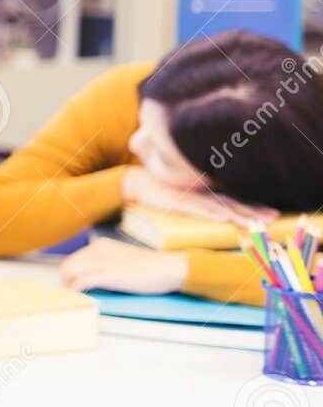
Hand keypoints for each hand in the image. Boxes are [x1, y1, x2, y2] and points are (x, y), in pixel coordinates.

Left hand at [59, 237, 189, 294]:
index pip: (73, 259)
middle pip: (67, 265)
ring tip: (74, 298)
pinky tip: (78, 297)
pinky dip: (76, 290)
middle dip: (65, 281)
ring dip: (68, 286)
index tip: (71, 285)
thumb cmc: (150, 266)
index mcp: (101, 245)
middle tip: (70, 295)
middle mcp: (98, 250)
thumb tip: (91, 275)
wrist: (169, 267)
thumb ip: (106, 262)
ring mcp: (104, 262)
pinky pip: (83, 281)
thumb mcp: (122, 258)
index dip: (69, 274)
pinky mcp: (111, 275)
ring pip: (70, 272)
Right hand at [122, 166, 277, 224]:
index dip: (253, 207)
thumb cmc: (158, 191)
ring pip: (219, 206)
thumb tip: (216, 214)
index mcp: (204, 192)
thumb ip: (198, 202)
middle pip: (232, 202)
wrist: (132, 182)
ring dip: (238, 214)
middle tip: (272, 219)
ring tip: (254, 224)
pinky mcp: (176, 200)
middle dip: (253, 211)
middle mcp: (201, 192)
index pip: (234, 200)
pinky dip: (211, 213)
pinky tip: (223, 219)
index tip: (273, 214)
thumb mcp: (183, 196)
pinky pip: (197, 207)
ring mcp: (190, 196)